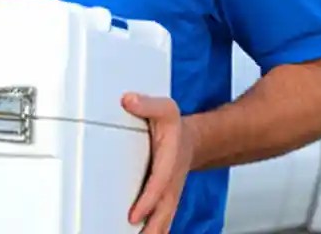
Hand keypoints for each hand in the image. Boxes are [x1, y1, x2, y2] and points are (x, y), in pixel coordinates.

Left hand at [122, 92, 195, 232]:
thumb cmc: (175, 128)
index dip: (148, 200)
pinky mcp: (164, 202)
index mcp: (170, 160)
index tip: (135, 215)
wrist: (192, 142)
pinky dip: (153, 233)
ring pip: (163, 221)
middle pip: (163, 212)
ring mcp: (169, 195)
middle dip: (151, 229)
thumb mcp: (164, 109)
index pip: (159, 184)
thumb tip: (128, 100)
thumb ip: (146, 105)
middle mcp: (171, 182)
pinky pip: (160, 222)